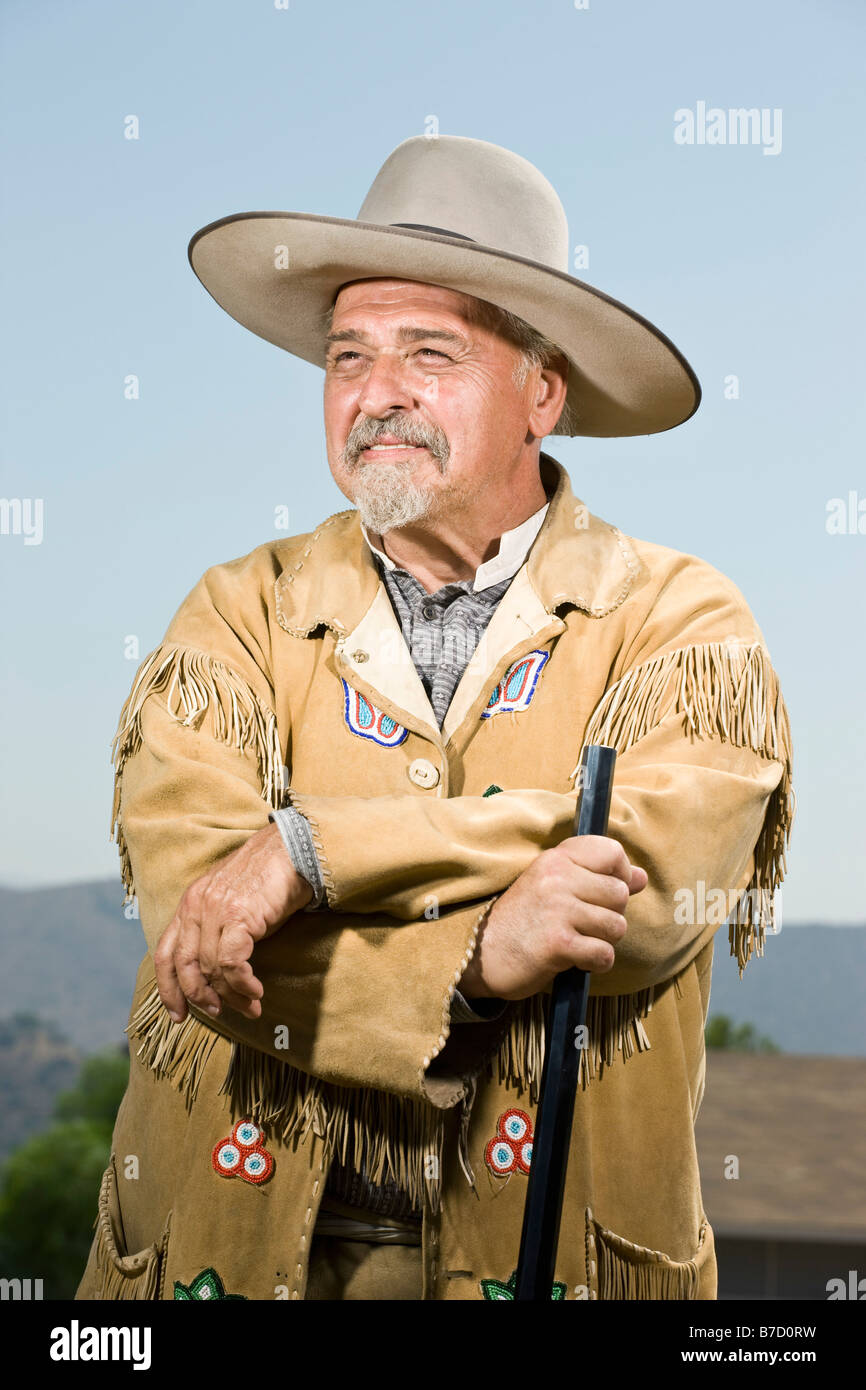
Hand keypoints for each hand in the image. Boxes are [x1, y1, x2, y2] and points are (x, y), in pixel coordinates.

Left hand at [154, 823, 313, 1022]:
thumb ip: (215, 930)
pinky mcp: (237, 916)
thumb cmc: (268, 879)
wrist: (294, 850)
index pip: (164, 953)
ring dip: (231, 995)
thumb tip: (216, 974)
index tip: (178, 1014)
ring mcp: (214, 910)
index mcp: (189, 903)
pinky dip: (242, 984)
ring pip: (210, 968)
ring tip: (250, 1005)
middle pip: (183, 966)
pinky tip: (256, 991)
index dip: (168, 988)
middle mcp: (195, 906)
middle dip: (198, 997)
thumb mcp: (231, 903)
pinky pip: (231, 963)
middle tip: (217, 1013)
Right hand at [458, 835, 646, 1001]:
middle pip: (620, 893)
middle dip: (610, 915)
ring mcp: (558, 909)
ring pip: (617, 925)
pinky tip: (575, 960)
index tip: (605, 892)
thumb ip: (595, 877)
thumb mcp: (552, 885)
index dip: (621, 874)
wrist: (480, 954)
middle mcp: (557, 878)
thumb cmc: (521, 920)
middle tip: (583, 924)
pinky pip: (604, 953)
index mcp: (555, 859)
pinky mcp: (558, 943)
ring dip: (603, 941)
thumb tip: (641, 877)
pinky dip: (596, 963)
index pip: (612, 852)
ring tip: (578, 941)